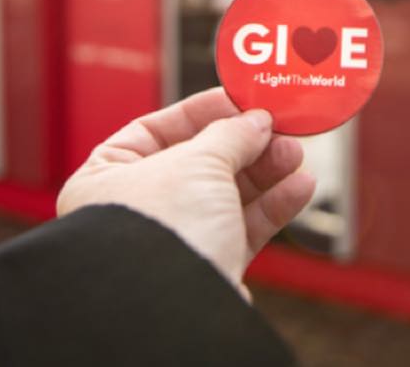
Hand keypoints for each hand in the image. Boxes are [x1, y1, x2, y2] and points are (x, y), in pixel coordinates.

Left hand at [57, 88, 316, 300]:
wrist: (171, 308)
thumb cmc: (161, 229)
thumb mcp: (198, 161)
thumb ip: (231, 134)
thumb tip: (256, 121)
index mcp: (108, 178)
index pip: (155, 130)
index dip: (202, 112)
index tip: (242, 101)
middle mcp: (137, 211)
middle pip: (201, 163)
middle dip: (246, 145)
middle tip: (280, 129)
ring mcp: (175, 241)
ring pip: (228, 195)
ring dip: (266, 172)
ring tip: (295, 155)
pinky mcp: (208, 267)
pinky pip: (244, 228)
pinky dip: (274, 206)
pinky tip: (300, 187)